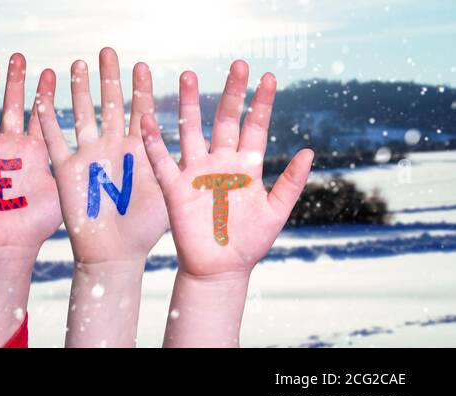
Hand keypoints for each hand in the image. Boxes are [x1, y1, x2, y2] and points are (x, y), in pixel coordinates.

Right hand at [0, 53, 60, 249]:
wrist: (9, 244)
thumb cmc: (39, 223)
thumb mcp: (66, 186)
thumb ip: (77, 161)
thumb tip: (103, 146)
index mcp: (34, 150)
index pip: (39, 112)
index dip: (43, 91)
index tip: (51, 70)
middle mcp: (10, 147)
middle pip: (11, 105)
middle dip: (15, 80)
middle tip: (20, 56)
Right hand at [39, 48, 167, 263]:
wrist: (113, 254)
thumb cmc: (144, 228)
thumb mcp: (164, 188)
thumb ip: (166, 157)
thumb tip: (178, 126)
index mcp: (139, 150)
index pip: (141, 109)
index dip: (140, 87)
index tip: (141, 64)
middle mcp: (112, 148)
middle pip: (109, 104)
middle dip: (108, 78)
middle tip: (107, 52)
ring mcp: (88, 157)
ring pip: (81, 115)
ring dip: (79, 91)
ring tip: (77, 65)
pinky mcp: (66, 171)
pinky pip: (53, 141)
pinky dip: (46, 121)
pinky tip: (41, 98)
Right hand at [141, 61, 313, 277]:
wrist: (220, 269)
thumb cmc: (249, 243)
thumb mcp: (276, 212)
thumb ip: (291, 182)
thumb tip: (309, 152)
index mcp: (247, 166)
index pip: (255, 126)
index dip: (262, 103)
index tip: (269, 77)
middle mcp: (221, 162)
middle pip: (225, 119)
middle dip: (231, 92)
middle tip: (237, 64)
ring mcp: (197, 172)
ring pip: (192, 131)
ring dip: (189, 104)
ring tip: (187, 76)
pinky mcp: (176, 187)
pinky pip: (162, 160)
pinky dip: (154, 142)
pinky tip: (147, 120)